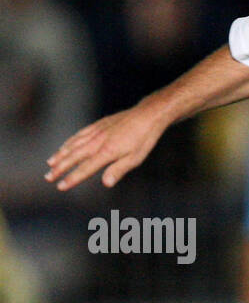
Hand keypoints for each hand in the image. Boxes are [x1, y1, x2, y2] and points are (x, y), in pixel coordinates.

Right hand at [46, 101, 167, 191]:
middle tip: (48, 178)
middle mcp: (97, 141)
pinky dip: (68, 142)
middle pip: (73, 157)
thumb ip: (118, 170)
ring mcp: (95, 132)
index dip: (72, 178)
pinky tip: (63, 147)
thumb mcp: (135, 158)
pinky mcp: (97, 125)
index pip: (85, 168)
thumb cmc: (143, 139)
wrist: (146, 115)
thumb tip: (106, 183)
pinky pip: (78, 135)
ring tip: (50, 164)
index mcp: (106, 152)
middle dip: (59, 168)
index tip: (60, 186)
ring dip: (60, 155)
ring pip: (73, 144)